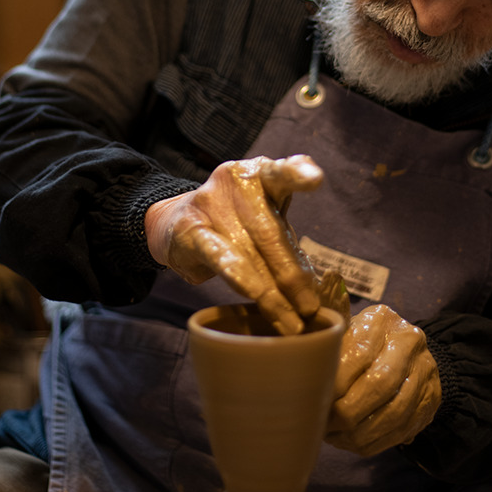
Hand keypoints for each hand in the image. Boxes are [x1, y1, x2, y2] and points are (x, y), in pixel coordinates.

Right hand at [145, 154, 323, 334]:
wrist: (176, 221)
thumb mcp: (265, 215)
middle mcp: (235, 183)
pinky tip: (253, 294)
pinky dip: (238, 275)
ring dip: (270, 292)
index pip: (281, 172)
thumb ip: (288, 239)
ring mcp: (209, 203)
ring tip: (289, 320)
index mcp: (261, 174)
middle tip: (309, 307)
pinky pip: (218, 255)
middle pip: (269, 232)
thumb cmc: (236, 221)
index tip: (315, 179)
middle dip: (292, 275)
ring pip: (246, 251)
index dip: (298, 174)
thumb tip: (313, 285)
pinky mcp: (189, 230)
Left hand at [325, 303, 440, 456]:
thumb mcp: (342, 333)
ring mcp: (425, 371)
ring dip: (360, 433)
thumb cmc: (358, 342)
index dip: (335, 384)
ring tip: (336, 437)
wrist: (405, 349)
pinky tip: (353, 442)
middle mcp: (409, 341)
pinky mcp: (432, 399)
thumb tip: (305, 379)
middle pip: (380, 384)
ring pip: (394, 413)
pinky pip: (403, 429)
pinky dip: (375, 442)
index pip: (358, 354)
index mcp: (381, 319)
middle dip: (347, 412)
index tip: (315, 401)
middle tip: (324, 425)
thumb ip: (327, 350)